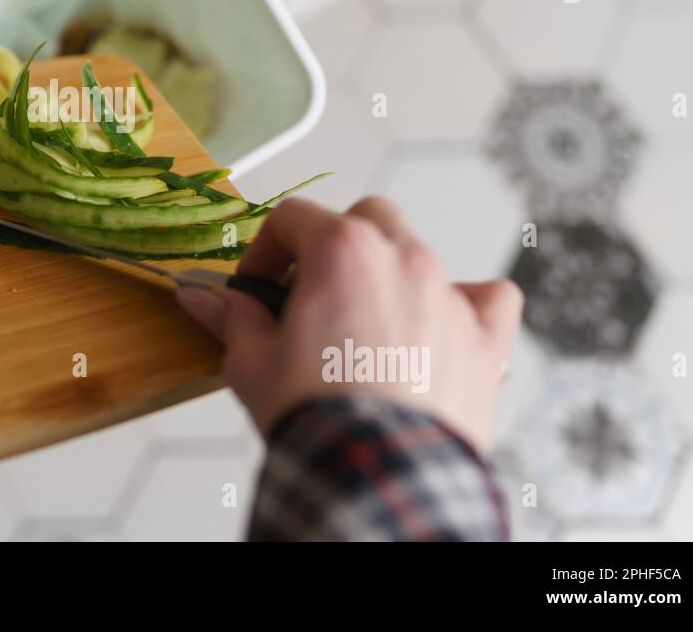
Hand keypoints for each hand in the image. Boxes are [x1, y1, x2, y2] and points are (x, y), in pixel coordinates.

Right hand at [175, 196, 521, 451]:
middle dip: (333, 247)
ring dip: (389, 275)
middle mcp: (403, 258)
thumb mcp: (252, 362)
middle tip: (309, 298)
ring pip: (419, 253)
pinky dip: (466, 305)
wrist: (377, 474)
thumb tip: (203, 298)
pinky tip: (441, 329)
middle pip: (364, 218)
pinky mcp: (484, 338)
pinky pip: (489, 297)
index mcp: (342, 250)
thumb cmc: (317, 416)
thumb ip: (232, 317)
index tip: (255, 287)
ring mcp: (450, 294)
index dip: (265, 251)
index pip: (292, 218)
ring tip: (365, 326)